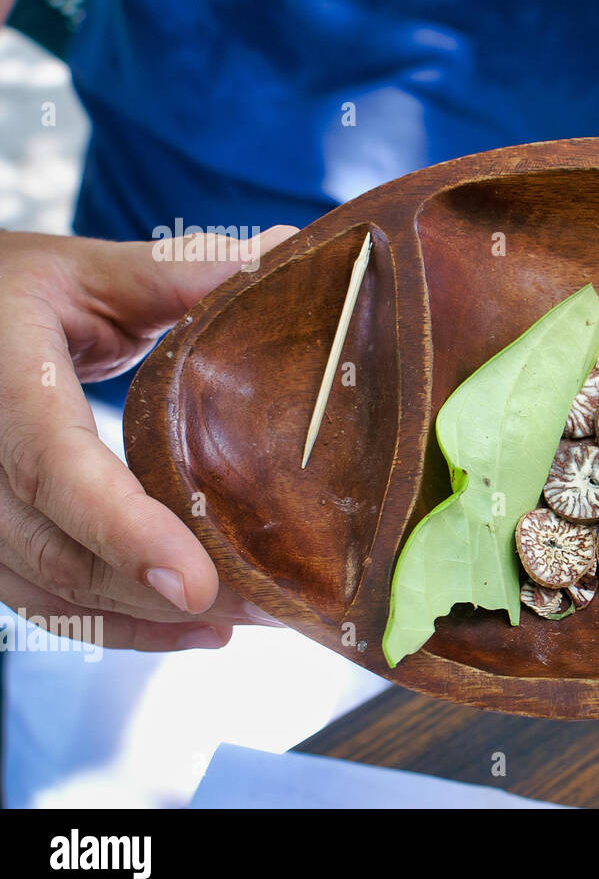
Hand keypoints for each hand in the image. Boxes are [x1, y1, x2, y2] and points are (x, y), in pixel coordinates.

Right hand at [0, 225, 295, 649]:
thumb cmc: (7, 291)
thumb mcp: (83, 271)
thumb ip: (178, 271)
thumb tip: (289, 249)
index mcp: (0, 380)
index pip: (52, 467)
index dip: (121, 527)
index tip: (192, 581)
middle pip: (58, 551)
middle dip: (162, 590)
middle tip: (268, 603)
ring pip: (49, 590)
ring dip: (147, 620)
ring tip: (249, 618)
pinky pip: (40, 602)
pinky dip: (118, 626)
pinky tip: (193, 629)